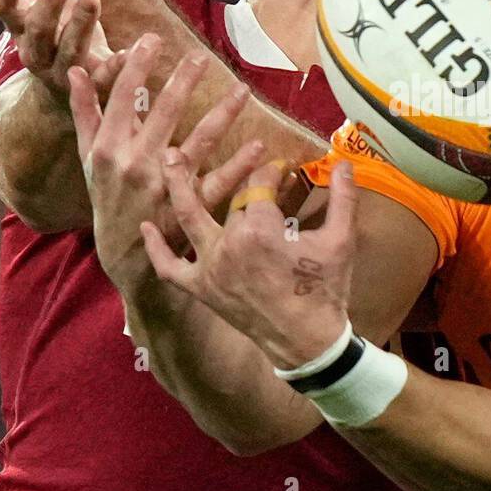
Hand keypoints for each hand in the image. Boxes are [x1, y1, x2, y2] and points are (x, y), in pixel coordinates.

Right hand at [0, 0, 124, 104]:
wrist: (70, 85)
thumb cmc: (55, 28)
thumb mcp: (41, 0)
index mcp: (19, 26)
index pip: (2, 7)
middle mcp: (34, 51)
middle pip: (38, 27)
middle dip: (50, 0)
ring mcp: (61, 71)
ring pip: (69, 48)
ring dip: (80, 23)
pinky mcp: (91, 86)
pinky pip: (102, 78)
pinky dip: (114, 66)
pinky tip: (127, 52)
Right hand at [69, 39, 265, 293]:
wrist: (124, 255)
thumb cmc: (107, 197)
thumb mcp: (89, 158)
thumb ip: (85, 113)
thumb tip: (77, 71)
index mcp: (107, 149)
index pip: (121, 98)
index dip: (136, 66)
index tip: (152, 39)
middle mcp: (135, 165)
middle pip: (162, 113)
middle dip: (182, 81)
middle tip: (200, 56)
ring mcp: (165, 187)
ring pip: (198, 142)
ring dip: (223, 114)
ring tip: (242, 90)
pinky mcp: (190, 208)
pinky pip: (220, 182)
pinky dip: (241, 164)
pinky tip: (261, 146)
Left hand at [142, 149, 358, 369]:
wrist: (308, 342)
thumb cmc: (325, 291)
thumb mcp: (341, 241)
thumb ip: (344, 198)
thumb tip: (345, 164)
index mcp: (260, 229)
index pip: (260, 184)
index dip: (273, 170)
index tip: (284, 167)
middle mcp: (228, 244)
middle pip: (225, 196)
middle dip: (233, 173)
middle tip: (219, 147)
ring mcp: (210, 267)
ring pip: (187, 218)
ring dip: (176, 186)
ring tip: (169, 158)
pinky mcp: (201, 289)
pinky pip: (170, 268)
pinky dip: (156, 248)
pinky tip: (145, 226)